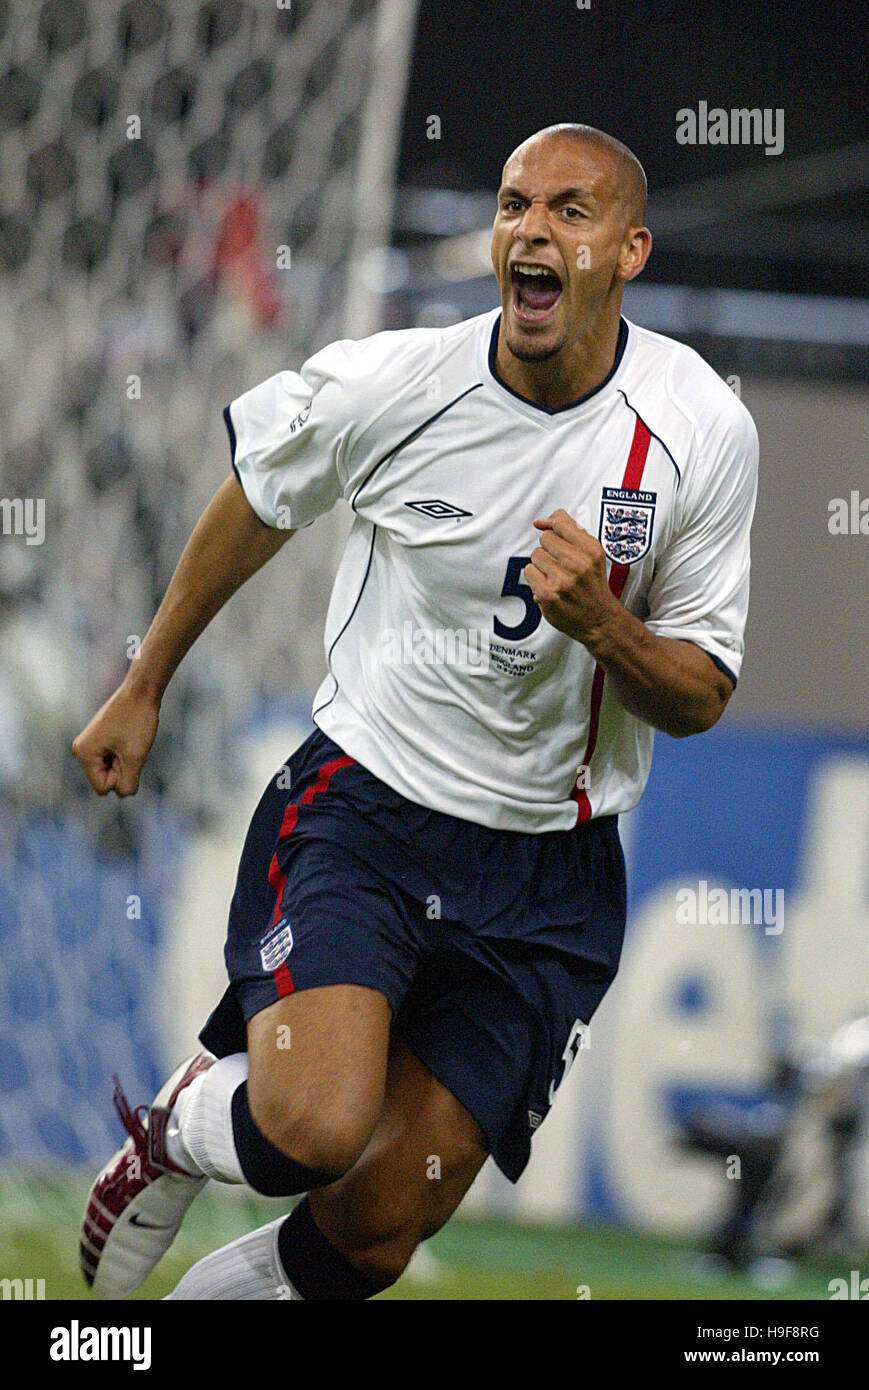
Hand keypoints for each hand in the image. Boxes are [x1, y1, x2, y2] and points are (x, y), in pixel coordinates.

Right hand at [72, 681, 159, 796]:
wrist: (141, 692)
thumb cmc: (137, 721)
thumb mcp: (135, 757)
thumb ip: (128, 783)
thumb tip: (123, 793)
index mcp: (84, 754)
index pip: (103, 788)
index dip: (120, 777)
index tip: (126, 755)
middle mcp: (81, 749)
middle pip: (105, 780)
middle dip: (121, 769)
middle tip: (130, 746)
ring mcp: (89, 743)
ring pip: (111, 769)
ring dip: (124, 761)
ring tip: (129, 740)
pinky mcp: (99, 739)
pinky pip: (113, 759)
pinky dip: (124, 753)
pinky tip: (128, 736)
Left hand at [524, 509, 617, 644]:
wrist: (599, 619)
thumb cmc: (593, 584)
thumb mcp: (593, 553)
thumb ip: (570, 531)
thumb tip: (542, 521)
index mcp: (592, 550)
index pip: (560, 523)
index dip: (553, 526)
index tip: (551, 531)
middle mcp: (578, 564)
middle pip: (545, 538)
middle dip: (550, 549)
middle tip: (561, 563)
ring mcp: (562, 581)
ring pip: (535, 555)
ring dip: (542, 564)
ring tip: (556, 576)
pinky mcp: (548, 595)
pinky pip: (529, 572)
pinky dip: (536, 578)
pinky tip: (549, 585)